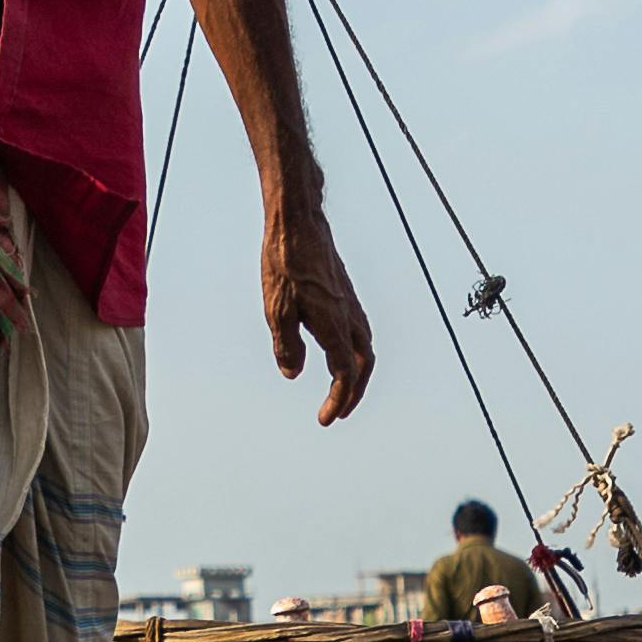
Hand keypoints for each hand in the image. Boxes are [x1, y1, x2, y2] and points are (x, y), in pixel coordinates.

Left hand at [264, 203, 373, 427]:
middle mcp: (349, 316)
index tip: (325, 419)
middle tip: (338, 412)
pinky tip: (337, 350)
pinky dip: (354, 352)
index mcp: (334, 324)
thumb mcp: (276, 308)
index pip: (345, 374)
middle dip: (354, 393)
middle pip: (364, 365)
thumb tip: (292, 373)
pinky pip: (359, 331)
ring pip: (365, 347)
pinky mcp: (345, 294)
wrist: (299, 222)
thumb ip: (286, 345)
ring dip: (357, 373)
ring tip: (341, 388)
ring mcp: (350, 304)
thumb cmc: (285, 262)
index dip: (337, 400)